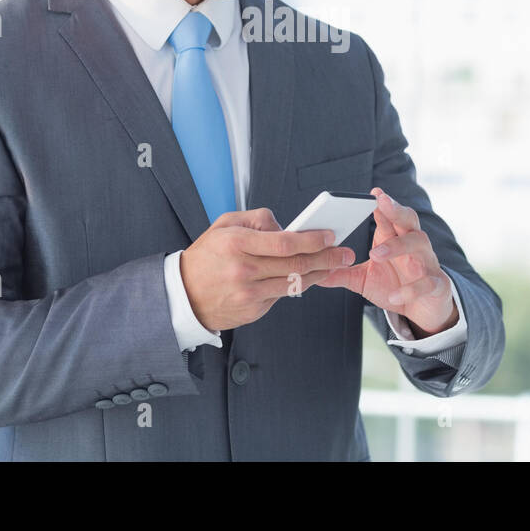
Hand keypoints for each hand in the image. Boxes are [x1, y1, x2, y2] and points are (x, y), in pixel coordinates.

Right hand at [179, 207, 356, 331]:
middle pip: (296, 264)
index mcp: (237, 244)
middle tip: (346, 253)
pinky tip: (308, 276)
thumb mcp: (225, 225)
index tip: (330, 235)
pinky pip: (282, 295)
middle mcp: (243, 270)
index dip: (312, 239)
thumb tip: (288, 226)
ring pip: (295, 283)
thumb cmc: (207, 255)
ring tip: (334, 264)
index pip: (284, 242)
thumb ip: (258, 219)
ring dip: (320, 274)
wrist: (183, 294)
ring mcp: (249, 294)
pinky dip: (297, 285)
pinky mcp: (253, 311)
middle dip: (327, 258)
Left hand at [315, 188, 456, 335]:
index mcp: (394, 238)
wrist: (422, 311)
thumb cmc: (394, 286)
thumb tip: (314, 273)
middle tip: (381, 203)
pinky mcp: (436, 284)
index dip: (384, 203)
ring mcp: (427, 263)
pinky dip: (410, 288)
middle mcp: (413, 245)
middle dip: (396, 210)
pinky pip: (427, 282)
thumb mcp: (363, 280)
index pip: (390, 215)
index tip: (373, 193)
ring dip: (398, 246)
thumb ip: (342, 273)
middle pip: (409, 220)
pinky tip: (393, 296)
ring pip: (419, 243)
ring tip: (376, 254)